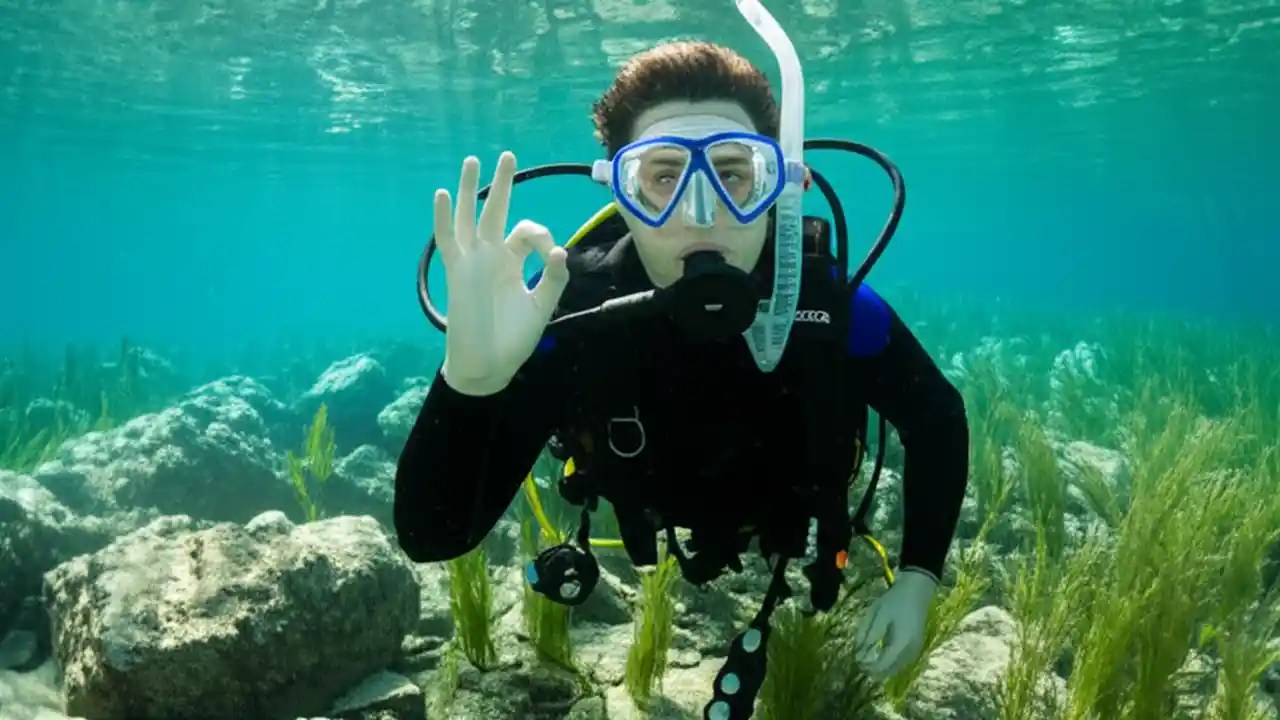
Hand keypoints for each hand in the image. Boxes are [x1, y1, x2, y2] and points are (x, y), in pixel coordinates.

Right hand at [434, 151, 569, 395]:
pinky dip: (443, 219)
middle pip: (495, 211)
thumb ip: (552, 279)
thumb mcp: (541, 306)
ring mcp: (472, 261)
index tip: (550, 255)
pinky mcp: (458, 272)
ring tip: (473, 160)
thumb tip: (559, 250)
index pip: (526, 232)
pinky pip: (448, 241)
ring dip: (470, 189)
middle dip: (503, 184)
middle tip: (507, 155)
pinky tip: (442, 195)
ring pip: (469, 217)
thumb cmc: (514, 338)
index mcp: (512, 262)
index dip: (542, 236)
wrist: (489, 364)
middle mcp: (491, 256)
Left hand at [852, 568, 937, 678]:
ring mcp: (915, 650)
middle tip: (859, 658)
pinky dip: (888, 662)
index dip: (867, 667)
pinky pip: (901, 663)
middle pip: (889, 671)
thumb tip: (858, 656)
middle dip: (872, 669)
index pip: (882, 666)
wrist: (916, 592)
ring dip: (880, 667)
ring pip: (895, 669)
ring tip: (867, 656)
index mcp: (901, 643)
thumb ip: (867, 635)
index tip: (856, 660)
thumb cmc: (894, 601)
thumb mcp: (877, 615)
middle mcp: (910, 651)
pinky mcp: (916, 647)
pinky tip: (879, 653)